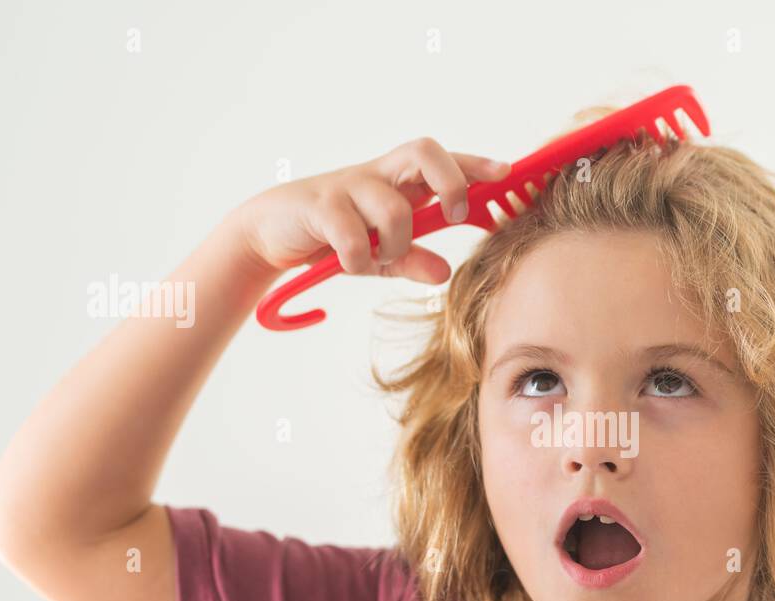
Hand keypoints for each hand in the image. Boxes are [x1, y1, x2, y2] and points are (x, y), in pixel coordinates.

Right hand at [234, 138, 511, 283]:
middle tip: (454, 215)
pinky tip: (348, 265)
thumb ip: (411, 261)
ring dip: (395, 245)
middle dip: (450, 183)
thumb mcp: (378, 255)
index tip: (505, 171)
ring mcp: (347, 186)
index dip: (474, 163)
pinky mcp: (320, 205)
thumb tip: (444, 274)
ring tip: (377, 258)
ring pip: (394, 210)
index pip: (441, 161)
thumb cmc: (332, 238)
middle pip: (424, 152)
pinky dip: (358, 260)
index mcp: (396, 183)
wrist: (269, 234)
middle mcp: (376, 176)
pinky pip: (354, 237)